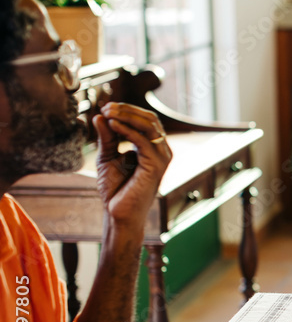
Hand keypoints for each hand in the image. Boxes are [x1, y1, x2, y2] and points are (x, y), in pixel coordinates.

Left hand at [94, 102, 171, 229]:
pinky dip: (127, 130)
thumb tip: (100, 116)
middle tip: (106, 107)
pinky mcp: (156, 166)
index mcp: (152, 148)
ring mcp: (161, 158)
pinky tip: (112, 124)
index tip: (105, 108)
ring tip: (108, 112)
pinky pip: (143, 141)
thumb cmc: (116, 190)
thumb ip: (106, 138)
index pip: (145, 120)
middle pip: (149, 119)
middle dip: (127, 110)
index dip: (126, 110)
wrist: (119, 214)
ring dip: (128, 116)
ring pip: (150, 125)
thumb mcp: (107, 157)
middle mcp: (161, 150)